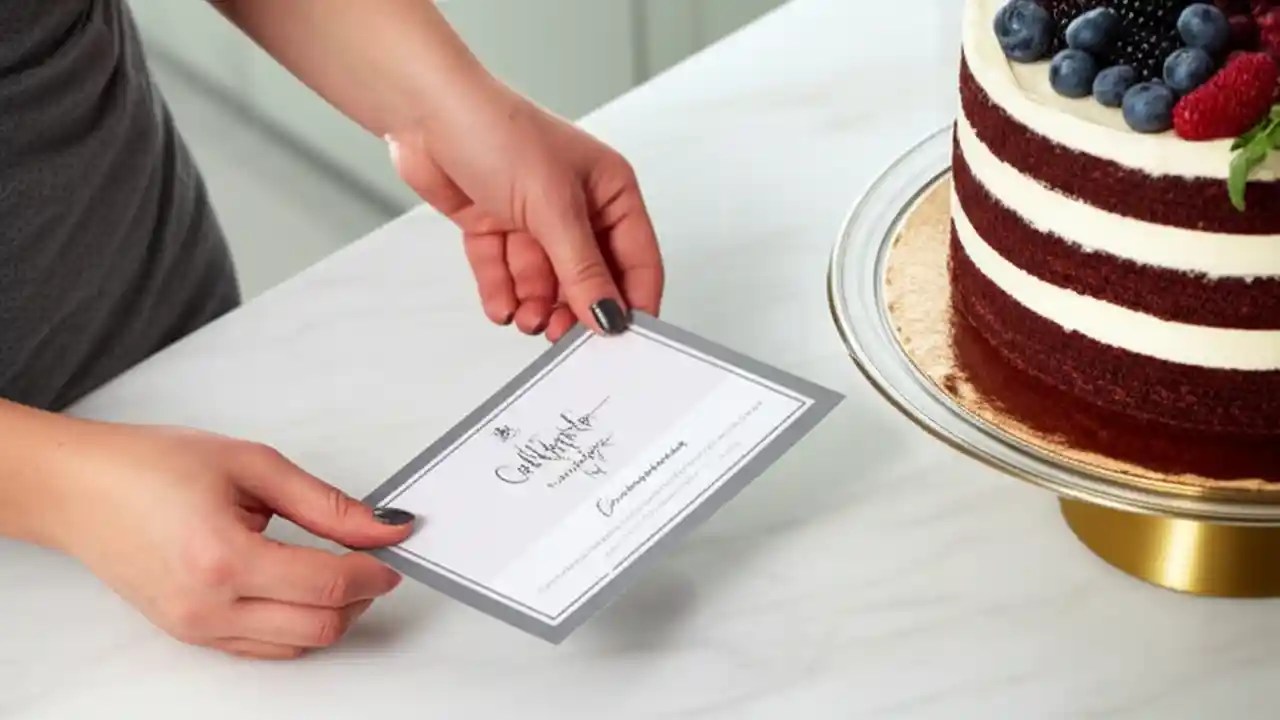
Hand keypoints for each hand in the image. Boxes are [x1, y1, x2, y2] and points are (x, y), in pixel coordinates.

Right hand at [46, 421, 414, 659]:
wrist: (79, 488)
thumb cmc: (147, 467)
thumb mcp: (251, 465)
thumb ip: (324, 503)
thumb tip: (380, 526)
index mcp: (223, 559)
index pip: (327, 585)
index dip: (374, 571)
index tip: (393, 554)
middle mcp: (207, 607)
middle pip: (319, 627)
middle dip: (361, 598)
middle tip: (374, 562)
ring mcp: (197, 628)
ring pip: (295, 646)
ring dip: (331, 615)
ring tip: (340, 570)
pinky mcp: (191, 634)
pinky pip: (263, 648)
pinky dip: (296, 624)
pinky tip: (303, 588)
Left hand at [387, 82, 663, 341]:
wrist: (425, 111)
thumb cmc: (497, 131)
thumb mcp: (553, 207)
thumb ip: (582, 269)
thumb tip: (610, 316)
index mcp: (610, 189)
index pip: (636, 259)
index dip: (632, 301)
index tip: (622, 341)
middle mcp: (577, 205)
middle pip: (588, 276)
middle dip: (573, 308)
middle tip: (560, 337)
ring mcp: (534, 217)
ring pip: (544, 279)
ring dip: (535, 304)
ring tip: (525, 320)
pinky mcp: (495, 224)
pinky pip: (505, 271)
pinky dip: (503, 291)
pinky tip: (501, 307)